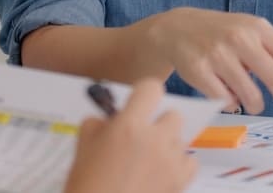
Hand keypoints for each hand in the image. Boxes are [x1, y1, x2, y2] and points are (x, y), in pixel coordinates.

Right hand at [64, 80, 196, 192]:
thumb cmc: (86, 185)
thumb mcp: (82, 147)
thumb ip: (99, 124)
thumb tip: (110, 120)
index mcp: (130, 125)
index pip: (151, 88)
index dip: (143, 95)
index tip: (137, 105)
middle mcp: (156, 139)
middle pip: (173, 115)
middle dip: (159, 123)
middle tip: (141, 140)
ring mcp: (172, 161)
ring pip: (180, 139)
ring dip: (167, 146)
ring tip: (148, 163)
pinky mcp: (181, 182)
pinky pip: (189, 162)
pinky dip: (178, 165)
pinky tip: (162, 175)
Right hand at [139, 7, 272, 123]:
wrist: (175, 28)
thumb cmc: (221, 35)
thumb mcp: (249, 33)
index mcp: (259, 28)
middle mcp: (240, 38)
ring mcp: (218, 54)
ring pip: (251, 97)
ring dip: (254, 104)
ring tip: (246, 95)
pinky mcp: (199, 71)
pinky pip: (226, 102)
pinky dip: (230, 103)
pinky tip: (223, 90)